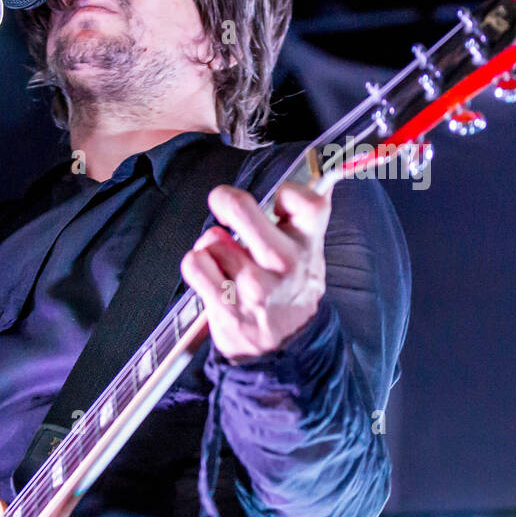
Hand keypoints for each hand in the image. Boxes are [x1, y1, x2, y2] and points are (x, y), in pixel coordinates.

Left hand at [180, 181, 331, 362]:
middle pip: (242, 210)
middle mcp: (284, 264)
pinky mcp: (226, 306)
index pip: (304, 200)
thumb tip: (320, 166)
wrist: (284, 349)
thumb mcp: (309, 252)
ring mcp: (255, 287)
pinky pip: (195, 264)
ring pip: (212, 240)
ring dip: (211, 246)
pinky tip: (210, 274)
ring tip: (226, 261)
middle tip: (222, 202)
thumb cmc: (289, 292)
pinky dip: (196, 265)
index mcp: (308, 244)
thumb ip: (305, 216)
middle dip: (225, 200)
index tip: (278, 199)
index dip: (286, 191)